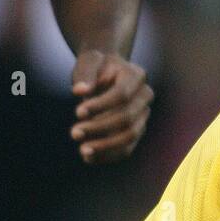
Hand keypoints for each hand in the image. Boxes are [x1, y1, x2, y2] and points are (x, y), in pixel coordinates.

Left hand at [70, 49, 153, 163]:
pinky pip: (127, 149)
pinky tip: (89, 158)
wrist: (105, 72)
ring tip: (82, 150)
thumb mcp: (88, 62)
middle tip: (74, 133)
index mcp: (136, 75)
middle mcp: (145, 96)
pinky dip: (108, 156)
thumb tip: (79, 90)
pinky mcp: (137, 131)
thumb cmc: (96, 66)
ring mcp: (144, 115)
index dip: (100, 106)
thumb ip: (85, 73)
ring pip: (130, 137)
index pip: (122, 95)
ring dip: (105, 147)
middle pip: (127, 118)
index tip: (77, 112)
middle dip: (99, 128)